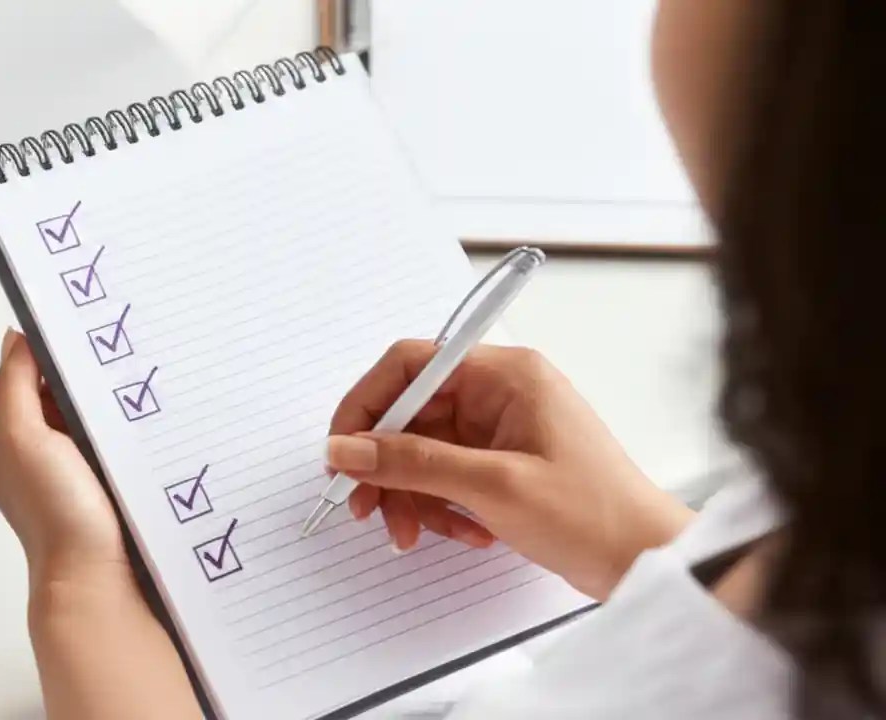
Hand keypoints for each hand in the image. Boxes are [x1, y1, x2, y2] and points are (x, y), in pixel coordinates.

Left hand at [0, 328, 127, 586]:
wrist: (98, 577)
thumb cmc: (56, 514)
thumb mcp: (20, 439)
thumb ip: (12, 387)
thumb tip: (15, 338)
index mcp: (14, 435)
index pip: (25, 374)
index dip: (45, 344)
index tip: (76, 316)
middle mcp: (44, 449)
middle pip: (62, 390)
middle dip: (84, 366)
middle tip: (116, 337)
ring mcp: (79, 466)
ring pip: (94, 411)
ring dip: (111, 393)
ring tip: (137, 368)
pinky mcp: (112, 479)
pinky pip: (119, 436)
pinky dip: (129, 421)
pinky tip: (148, 411)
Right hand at [326, 341, 693, 599]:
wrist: (644, 561)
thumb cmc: (592, 514)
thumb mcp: (493, 486)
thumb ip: (411, 463)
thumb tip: (345, 450)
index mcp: (504, 374)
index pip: (409, 365)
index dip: (366, 405)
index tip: (341, 452)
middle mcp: (498, 392)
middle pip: (409, 413)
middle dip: (385, 465)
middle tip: (366, 509)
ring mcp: (498, 429)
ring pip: (420, 450)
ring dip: (409, 495)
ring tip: (415, 535)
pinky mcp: (500, 463)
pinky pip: (444, 476)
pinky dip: (439, 507)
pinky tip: (464, 534)